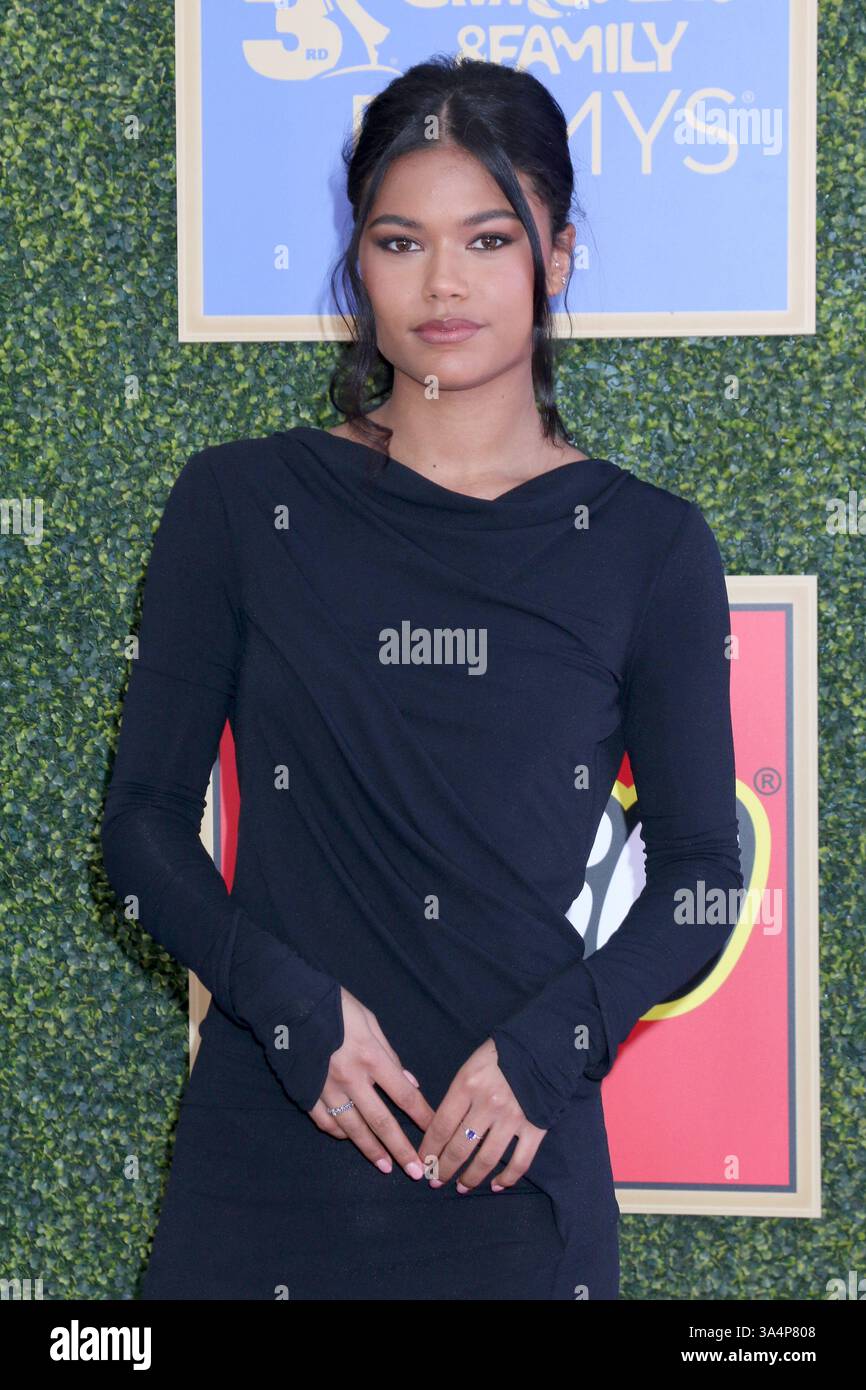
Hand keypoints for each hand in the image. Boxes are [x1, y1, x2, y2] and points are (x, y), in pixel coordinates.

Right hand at [309, 986, 435, 1181]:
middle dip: (401, 1150)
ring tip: (386, 1168)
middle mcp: (351, 1079)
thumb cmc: (334, 1006)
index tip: (435, 1133)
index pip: (404, 1095)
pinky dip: (340, 1134)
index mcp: (371, 1057)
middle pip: (382, 1122)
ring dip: (372, 1151)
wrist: (287, 1002)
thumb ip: (390, 1054)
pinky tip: (350, 1140)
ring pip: (354, 1129)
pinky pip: (326, 1122)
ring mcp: (327, 1089)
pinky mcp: (306, 1094)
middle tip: (417, 1172)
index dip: (422, 1117)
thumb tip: (410, 1083)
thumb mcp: (369, 1021)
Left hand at [417, 1038, 546, 1190]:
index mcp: (467, 1085)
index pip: (441, 1126)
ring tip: (462, 1187)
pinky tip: (497, 1185)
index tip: (422, 1162)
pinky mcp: (535, 1128)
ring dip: (471, 1178)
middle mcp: (487, 1104)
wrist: (544, 1045)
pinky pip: (520, 1162)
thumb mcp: (472, 1065)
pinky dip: (508, 1178)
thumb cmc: (502, 1054)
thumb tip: (443, 1127)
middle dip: (444, 1169)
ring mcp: (512, 1118)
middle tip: (436, 1181)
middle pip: (459, 1147)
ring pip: (486, 1159)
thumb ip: (458, 1094)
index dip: (429, 1149)